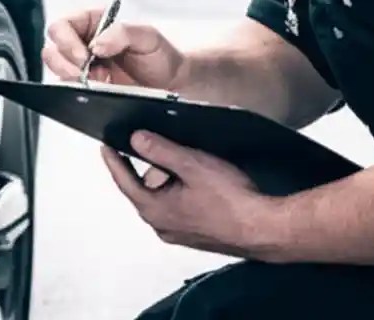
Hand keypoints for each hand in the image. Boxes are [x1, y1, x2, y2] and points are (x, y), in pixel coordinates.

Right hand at [42, 8, 187, 88]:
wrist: (173, 83)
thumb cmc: (160, 54)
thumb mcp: (148, 35)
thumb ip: (122, 32)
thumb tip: (96, 44)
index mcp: (93, 22)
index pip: (62, 26)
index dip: (66, 40)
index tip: (84, 56)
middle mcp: (82, 42)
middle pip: (52, 48)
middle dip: (64, 63)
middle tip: (84, 74)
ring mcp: (81, 66)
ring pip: (56, 69)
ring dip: (68, 77)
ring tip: (91, 83)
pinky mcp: (84, 87)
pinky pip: (67, 89)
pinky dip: (75, 91)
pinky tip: (94, 92)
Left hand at [101, 131, 280, 258]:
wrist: (267, 230)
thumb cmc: (232, 201)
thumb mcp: (192, 165)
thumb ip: (161, 151)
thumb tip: (136, 139)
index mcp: (155, 211)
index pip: (124, 181)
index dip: (114, 161)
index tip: (105, 147)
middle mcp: (163, 226)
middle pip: (144, 190)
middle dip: (149, 168)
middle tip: (159, 149)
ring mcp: (181, 233)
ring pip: (164, 199)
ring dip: (169, 181)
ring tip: (187, 163)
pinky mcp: (198, 235)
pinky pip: (180, 208)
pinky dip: (182, 192)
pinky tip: (200, 183)